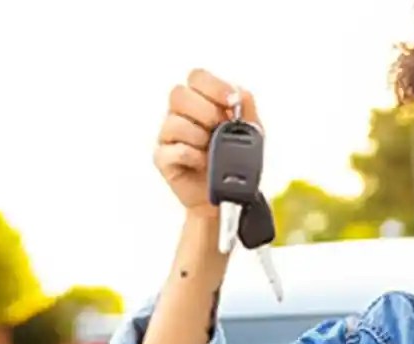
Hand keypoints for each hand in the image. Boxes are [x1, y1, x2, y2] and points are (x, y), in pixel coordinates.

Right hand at [154, 69, 262, 217]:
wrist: (229, 195)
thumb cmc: (235, 159)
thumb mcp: (250, 131)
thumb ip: (246, 108)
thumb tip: (239, 92)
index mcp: (200, 101)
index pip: (197, 77)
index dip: (214, 86)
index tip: (231, 103)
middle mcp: (180, 114)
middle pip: (179, 94)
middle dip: (206, 111)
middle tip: (220, 128)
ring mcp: (168, 135)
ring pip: (175, 122)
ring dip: (200, 136)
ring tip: (212, 150)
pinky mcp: (163, 158)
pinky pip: (174, 150)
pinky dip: (194, 156)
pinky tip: (204, 162)